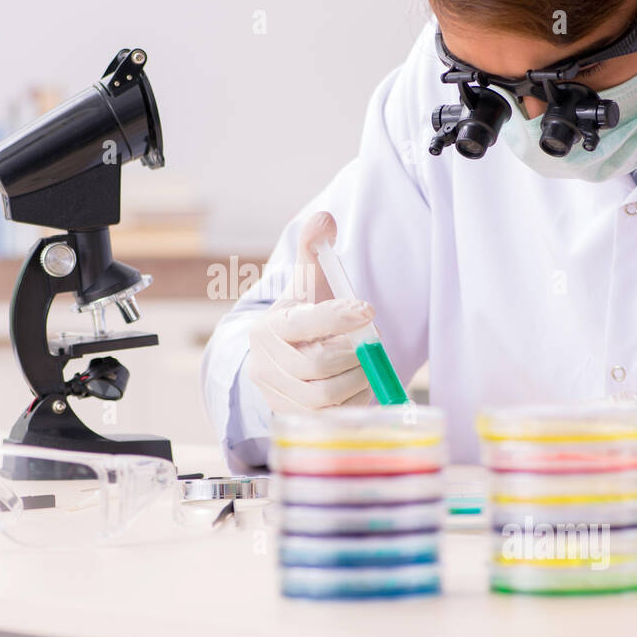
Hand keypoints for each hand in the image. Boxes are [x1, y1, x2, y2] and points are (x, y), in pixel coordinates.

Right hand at [245, 212, 375, 413]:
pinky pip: (329, 417)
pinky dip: (354, 400)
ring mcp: (276, 395)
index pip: (301, 323)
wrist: (285, 357)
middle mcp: (263, 364)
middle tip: (373, 342)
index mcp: (266, 328)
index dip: (337, 317)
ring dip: (356, 378)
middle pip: (315, 365)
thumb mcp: (307, 282)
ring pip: (323, 395)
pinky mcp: (294, 418)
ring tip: (368, 362)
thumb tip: (324, 219)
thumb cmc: (304, 315)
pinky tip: (361, 382)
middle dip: (353, 353)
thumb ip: (314, 249)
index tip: (367, 309)